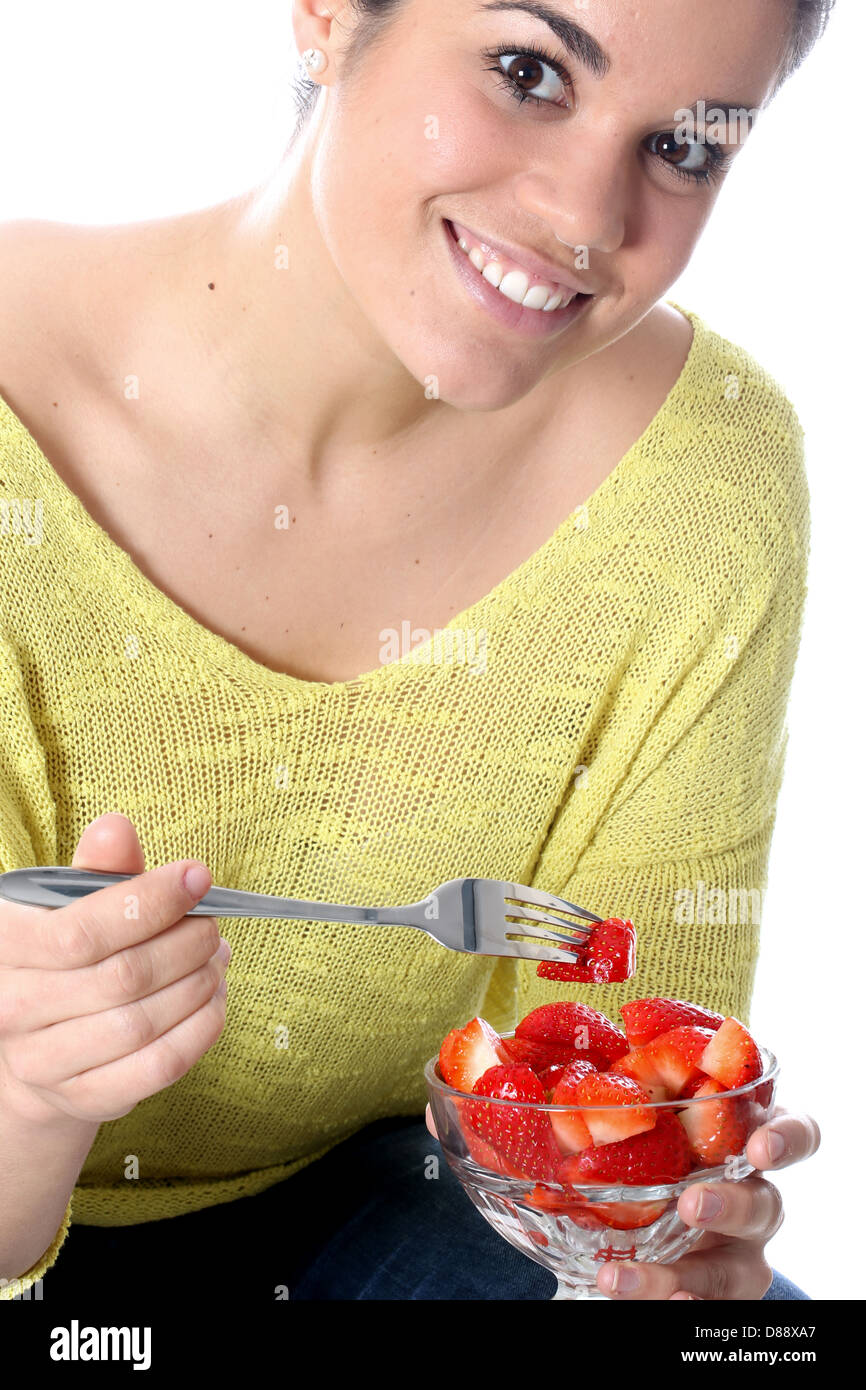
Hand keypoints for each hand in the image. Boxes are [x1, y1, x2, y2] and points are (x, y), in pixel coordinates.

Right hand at [0, 814, 229, 1129]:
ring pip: (145, 1022)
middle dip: (185, 944)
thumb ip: (97, 870)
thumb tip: (116, 827)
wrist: (38, 1042)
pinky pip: (160, 1065)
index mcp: (6, 947)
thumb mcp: (69, 904)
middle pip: (124, 977)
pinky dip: (201, 1029)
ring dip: (198, 984)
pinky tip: (213, 1000)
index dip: (151, 901)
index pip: (84, 930)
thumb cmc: (63, 956)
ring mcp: (45, 1063)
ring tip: (215, 959)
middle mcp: (14, 1009)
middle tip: (212, 926)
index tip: (198, 876)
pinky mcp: (86, 1098)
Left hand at [425, 1103, 820, 1300]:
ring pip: (732, 1273)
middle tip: (691, 1200)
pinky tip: (631, 1304)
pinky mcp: (710, 1300)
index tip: (759, 1139)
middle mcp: (745, 1198)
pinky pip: (705, 1314)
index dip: (786, 1133)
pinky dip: (667, 1308)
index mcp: (727, 1140)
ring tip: (621, 1277)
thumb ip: (527, 1114)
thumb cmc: (620, 1172)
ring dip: (680, 1275)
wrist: (618, 1248)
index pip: (787, 1129)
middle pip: (769, 1201)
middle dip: (735, 1200)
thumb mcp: (588, 1134)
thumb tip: (437, 1105)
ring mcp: (732, 1258)